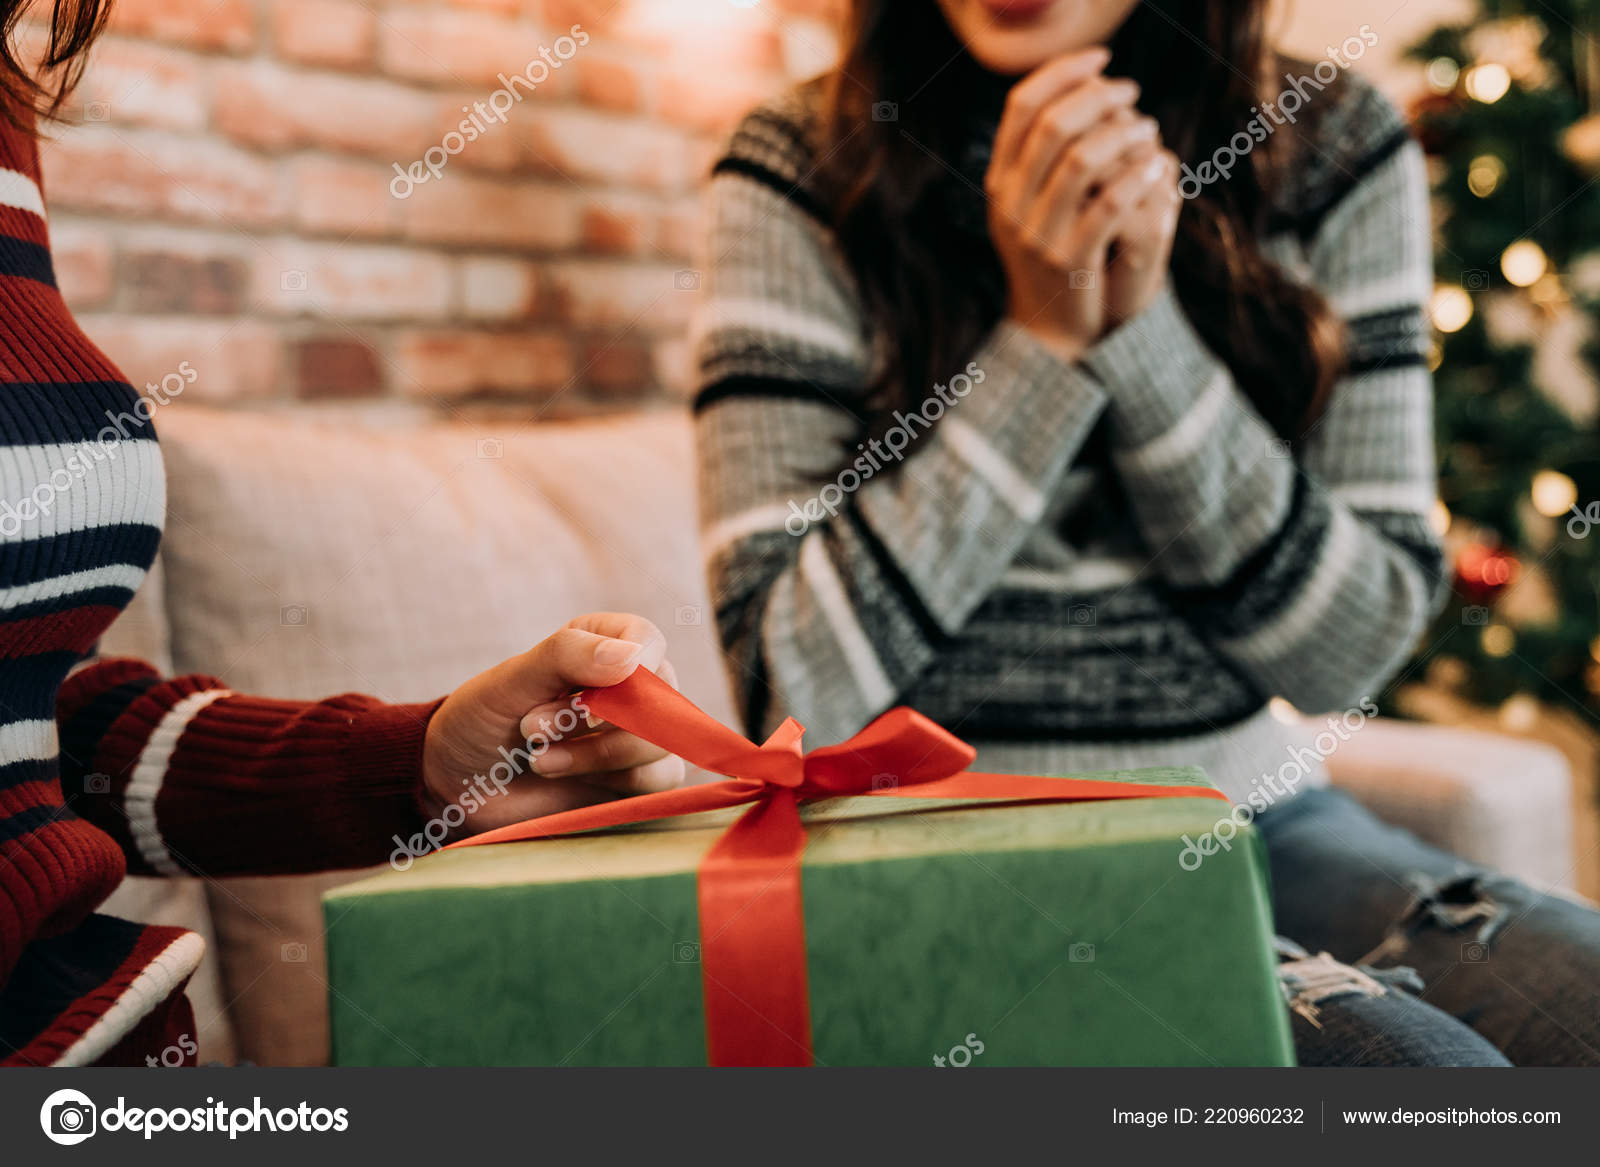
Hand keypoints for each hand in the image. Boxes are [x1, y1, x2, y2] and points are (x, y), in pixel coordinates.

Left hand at [419, 612, 685, 838]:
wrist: (458, 783)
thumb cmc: (482, 720)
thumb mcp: (509, 681)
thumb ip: (566, 657)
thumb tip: (631, 658)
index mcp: (601, 644)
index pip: (645, 639)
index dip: (630, 666)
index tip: (583, 699)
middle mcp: (628, 686)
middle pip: (659, 697)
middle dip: (598, 720)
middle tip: (532, 728)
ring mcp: (635, 734)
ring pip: (661, 743)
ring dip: (597, 755)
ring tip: (538, 760)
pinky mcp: (636, 779)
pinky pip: (660, 781)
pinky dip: (610, 782)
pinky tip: (563, 776)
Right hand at [985, 48, 1177, 361]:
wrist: (1051, 329)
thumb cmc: (1054, 253)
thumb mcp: (1035, 204)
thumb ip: (1046, 155)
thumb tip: (1083, 85)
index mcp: (999, 182)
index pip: (1020, 107)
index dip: (1062, 72)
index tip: (1102, 58)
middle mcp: (1010, 205)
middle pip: (1051, 126)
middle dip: (1098, 98)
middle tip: (1132, 92)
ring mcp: (1036, 235)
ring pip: (1080, 161)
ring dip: (1123, 134)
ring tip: (1149, 129)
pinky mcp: (1069, 261)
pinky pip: (1107, 207)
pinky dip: (1136, 178)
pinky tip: (1156, 166)